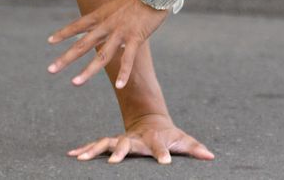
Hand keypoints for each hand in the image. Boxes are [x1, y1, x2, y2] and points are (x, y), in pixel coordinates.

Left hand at [48, 0, 167, 88]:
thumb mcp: (117, 4)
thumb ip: (109, 17)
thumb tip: (104, 25)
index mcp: (102, 14)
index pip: (78, 25)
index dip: (63, 33)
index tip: (49, 41)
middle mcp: (107, 24)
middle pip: (82, 44)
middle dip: (66, 58)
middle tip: (50, 70)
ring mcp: (120, 32)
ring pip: (101, 55)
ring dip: (87, 71)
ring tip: (74, 83)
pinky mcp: (136, 37)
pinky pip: (129, 58)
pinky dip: (124, 72)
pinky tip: (119, 85)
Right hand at [68, 114, 214, 164]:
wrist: (150, 119)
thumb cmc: (168, 135)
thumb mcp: (182, 140)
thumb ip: (194, 148)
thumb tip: (211, 157)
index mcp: (153, 140)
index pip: (160, 148)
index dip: (163, 155)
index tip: (166, 164)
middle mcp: (135, 139)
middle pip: (126, 145)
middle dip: (120, 153)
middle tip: (113, 162)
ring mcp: (122, 139)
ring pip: (106, 143)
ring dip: (94, 150)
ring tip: (80, 157)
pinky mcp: (112, 142)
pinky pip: (96, 145)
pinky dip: (84, 149)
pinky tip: (72, 155)